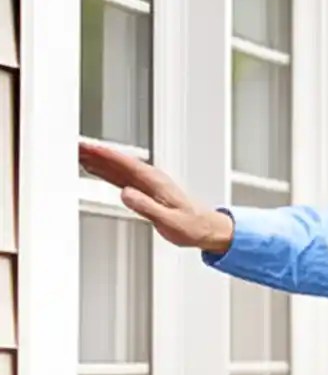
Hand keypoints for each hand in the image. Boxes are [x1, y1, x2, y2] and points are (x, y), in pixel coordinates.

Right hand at [79, 141, 234, 253]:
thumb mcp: (169, 220)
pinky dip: (106, 172)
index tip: (89, 147)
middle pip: (119, 162)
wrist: (205, 228)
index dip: (106, 155)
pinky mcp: (145, 191)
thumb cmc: (191, 225)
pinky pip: (120, 177)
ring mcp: (148, 184)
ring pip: (118, 168)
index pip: (126, 164)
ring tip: (79, 154)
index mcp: (156, 182)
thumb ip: (146, 206)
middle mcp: (151, 179)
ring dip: (99, 160)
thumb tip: (126, 193)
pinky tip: (95, 170)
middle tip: (76, 146)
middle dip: (97, 153)